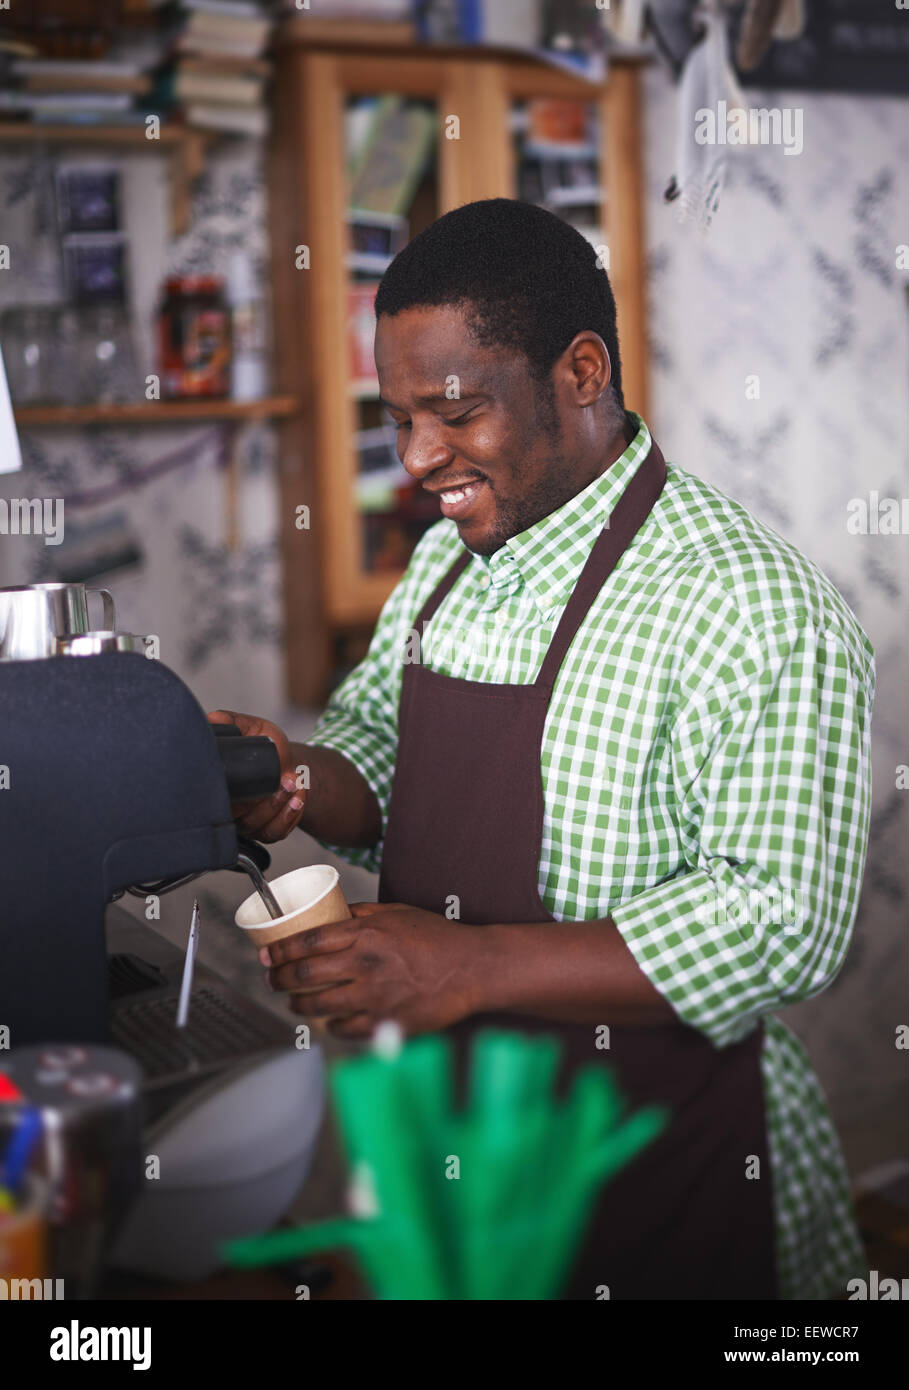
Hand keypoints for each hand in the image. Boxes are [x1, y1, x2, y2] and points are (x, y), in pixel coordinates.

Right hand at [208, 708, 303, 842]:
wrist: (289, 761)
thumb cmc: (267, 746)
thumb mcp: (251, 728)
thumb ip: (231, 721)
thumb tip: (212, 718)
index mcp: (222, 790)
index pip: (218, 802)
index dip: (237, 795)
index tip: (258, 777)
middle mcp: (231, 811)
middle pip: (242, 819)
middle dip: (267, 801)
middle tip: (285, 780)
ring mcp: (249, 824)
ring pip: (260, 827)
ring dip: (281, 806)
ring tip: (294, 784)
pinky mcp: (268, 831)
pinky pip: (276, 832)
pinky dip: (290, 816)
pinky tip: (298, 799)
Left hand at [261, 901, 486, 1040]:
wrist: (472, 968)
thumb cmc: (438, 938)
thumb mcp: (398, 912)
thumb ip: (362, 914)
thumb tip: (331, 912)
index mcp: (366, 934)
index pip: (307, 941)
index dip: (280, 950)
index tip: (267, 955)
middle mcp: (365, 965)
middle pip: (304, 974)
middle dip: (278, 978)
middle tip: (272, 979)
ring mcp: (374, 997)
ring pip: (317, 1005)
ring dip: (297, 1004)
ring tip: (293, 1001)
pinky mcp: (385, 1022)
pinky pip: (344, 1028)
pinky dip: (330, 1025)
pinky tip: (328, 1020)